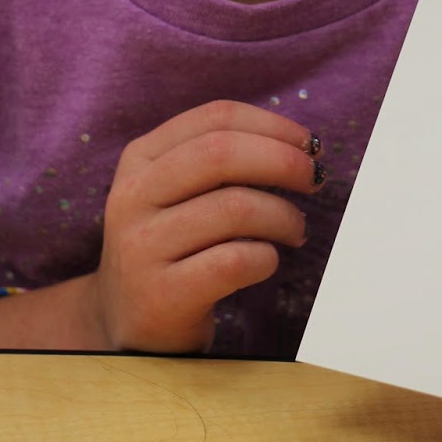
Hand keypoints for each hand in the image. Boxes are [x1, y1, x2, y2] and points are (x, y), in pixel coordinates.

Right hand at [89, 101, 323, 352]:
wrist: (127, 323)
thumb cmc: (174, 247)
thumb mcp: (177, 193)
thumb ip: (221, 162)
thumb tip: (300, 146)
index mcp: (140, 158)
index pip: (214, 117)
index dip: (271, 125)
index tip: (306, 144)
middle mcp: (133, 196)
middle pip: (222, 154)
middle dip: (282, 161)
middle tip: (314, 179)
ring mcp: (142, 247)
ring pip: (235, 208)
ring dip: (282, 216)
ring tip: (295, 230)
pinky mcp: (161, 295)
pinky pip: (234, 261)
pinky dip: (266, 257)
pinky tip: (267, 261)